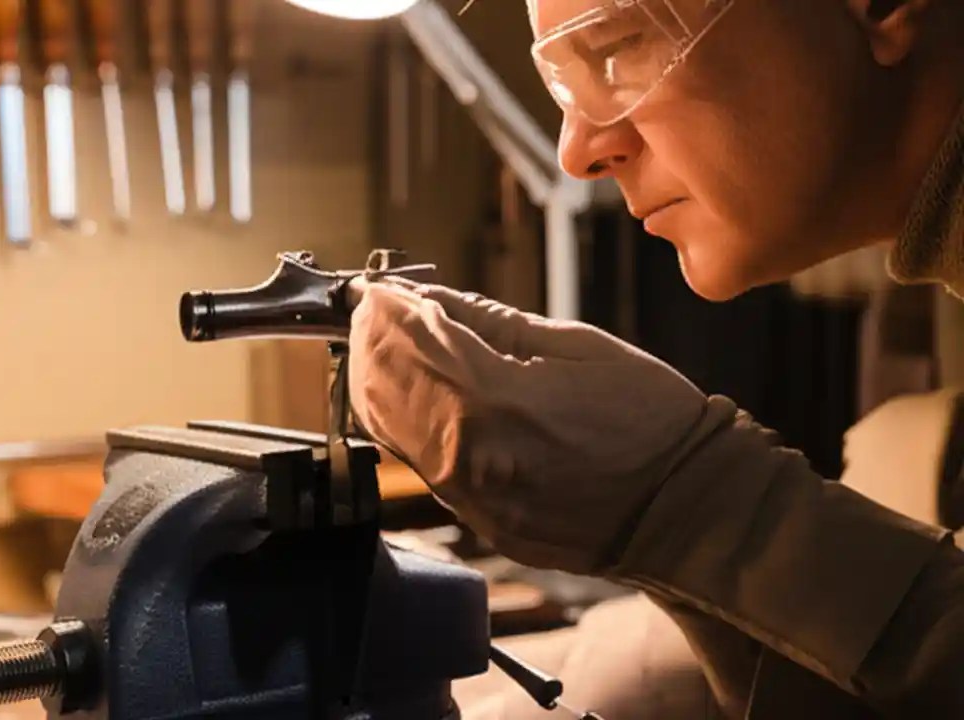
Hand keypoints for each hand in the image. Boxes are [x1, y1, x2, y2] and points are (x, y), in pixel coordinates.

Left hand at [347, 279, 718, 573]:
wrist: (691, 510)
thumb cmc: (649, 419)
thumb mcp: (575, 346)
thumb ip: (490, 323)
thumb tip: (433, 299)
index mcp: (494, 402)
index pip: (409, 341)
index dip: (387, 306)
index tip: (382, 285)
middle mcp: (468, 458)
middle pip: (380, 386)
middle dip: (374, 339)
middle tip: (383, 311)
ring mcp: (472, 500)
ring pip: (390, 430)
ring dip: (383, 380)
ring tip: (400, 346)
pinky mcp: (482, 524)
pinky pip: (424, 464)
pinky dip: (411, 422)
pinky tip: (428, 394)